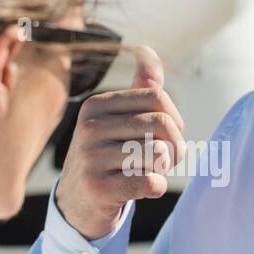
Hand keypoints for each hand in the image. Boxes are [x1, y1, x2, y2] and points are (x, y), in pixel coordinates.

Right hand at [55, 45, 184, 239]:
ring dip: (164, 169)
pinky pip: (151, 182)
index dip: (175, 120)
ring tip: (151, 173)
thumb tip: (146, 49)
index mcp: (96, 105)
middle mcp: (89, 127)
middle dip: (176, 146)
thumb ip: (139, 87)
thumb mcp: (119, 119)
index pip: (157, 97)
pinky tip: (143, 190)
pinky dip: (157, 188)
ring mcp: (91, 157)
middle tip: (169, 161)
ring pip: (158, 154)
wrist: (78, 204)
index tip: (169, 138)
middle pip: (162, 124)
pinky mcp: (98, 188)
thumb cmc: (108, 157)